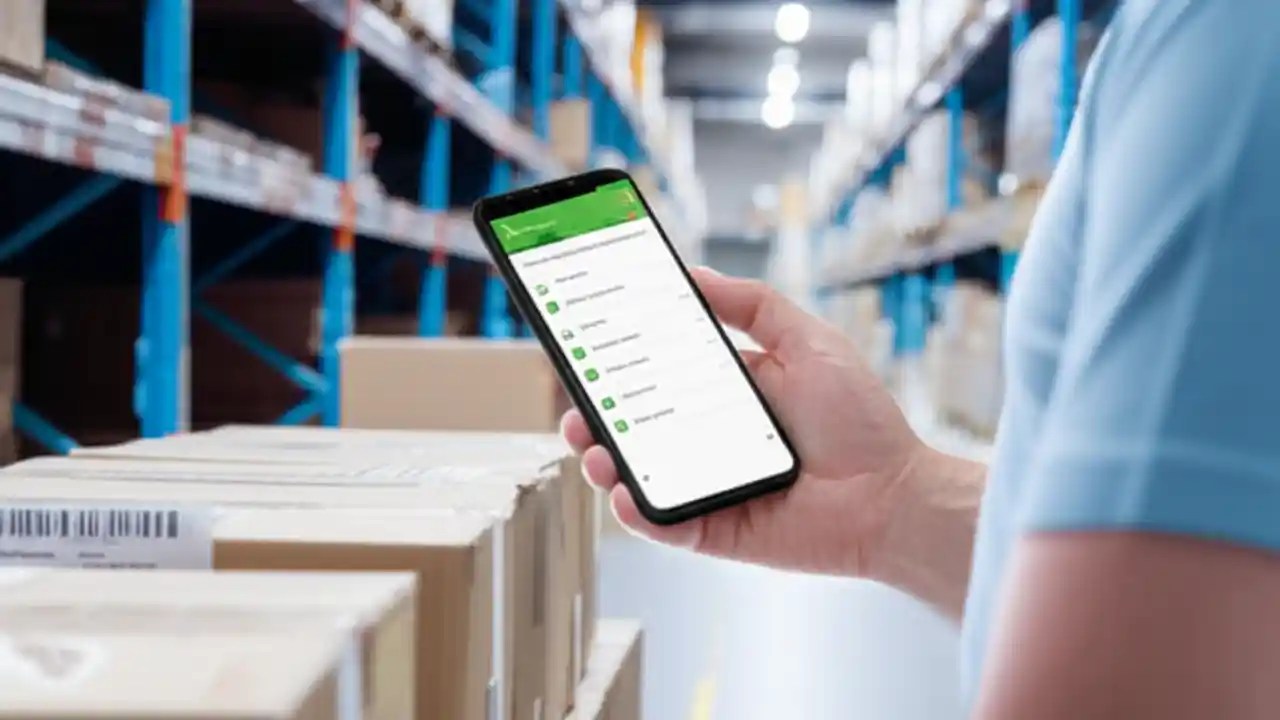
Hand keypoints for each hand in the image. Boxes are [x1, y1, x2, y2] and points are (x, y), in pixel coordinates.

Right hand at [561, 268, 933, 578]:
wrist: (894, 494)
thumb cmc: (860, 420)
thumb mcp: (808, 341)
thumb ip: (754, 305)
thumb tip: (695, 274)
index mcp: (726, 396)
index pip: (658, 378)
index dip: (619, 366)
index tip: (587, 347)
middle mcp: (708, 442)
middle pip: (635, 428)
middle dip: (595, 416)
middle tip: (577, 404)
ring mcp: (707, 488)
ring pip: (637, 476)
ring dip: (602, 462)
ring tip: (589, 446)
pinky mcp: (715, 531)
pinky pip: (664, 524)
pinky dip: (636, 512)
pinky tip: (623, 492)